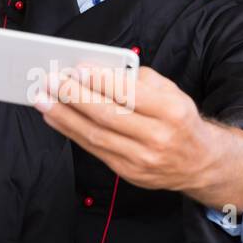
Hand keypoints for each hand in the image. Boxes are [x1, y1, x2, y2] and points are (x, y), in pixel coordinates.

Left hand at [36, 64, 242, 205]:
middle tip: (51, 82)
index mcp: (172, 112)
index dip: (101, 81)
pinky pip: (94, 150)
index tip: (77, 68)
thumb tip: (96, 72)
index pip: (130, 94)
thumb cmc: (179, 119)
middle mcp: (158, 138)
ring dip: (64, 116)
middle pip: (108, 116)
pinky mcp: (129, 173)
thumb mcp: (170, 92)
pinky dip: (71, 132)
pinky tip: (56, 118)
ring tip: (43, 99)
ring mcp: (142, 160)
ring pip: (96, 136)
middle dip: (75, 97)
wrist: (199, 162)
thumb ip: (136, 80)